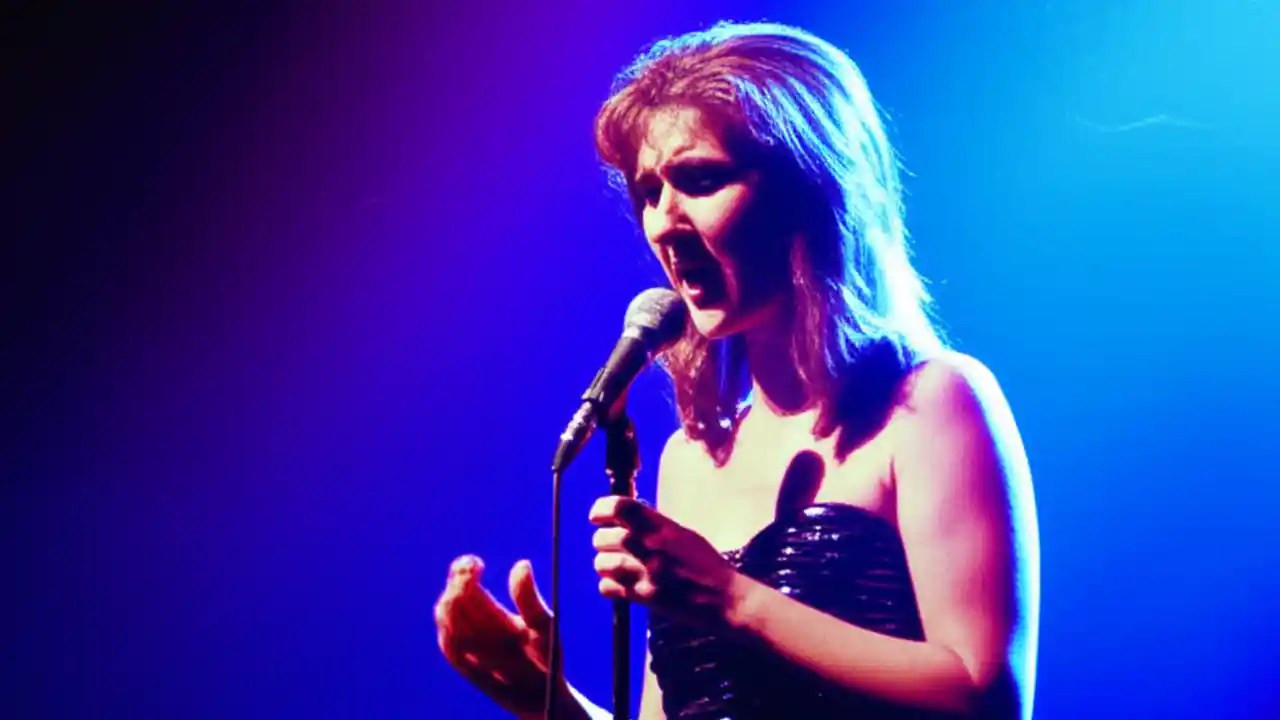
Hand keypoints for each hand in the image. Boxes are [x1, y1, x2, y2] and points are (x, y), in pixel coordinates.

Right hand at [434, 555, 564, 716]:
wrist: (545, 693)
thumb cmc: (546, 656)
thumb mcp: (543, 624)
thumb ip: (529, 598)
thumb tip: (522, 563)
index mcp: (490, 610)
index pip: (466, 582)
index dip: (464, 569)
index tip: (475, 562)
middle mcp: (475, 624)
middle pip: (453, 597)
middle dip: (457, 583)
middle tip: (471, 574)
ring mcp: (468, 644)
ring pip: (446, 618)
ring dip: (451, 603)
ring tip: (465, 589)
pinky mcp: (465, 665)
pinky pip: (449, 647)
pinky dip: (449, 632)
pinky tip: (456, 621)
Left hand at [589, 496, 742, 627]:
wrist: (724, 598)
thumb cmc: (706, 564)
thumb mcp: (683, 535)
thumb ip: (654, 526)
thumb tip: (625, 519)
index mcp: (662, 527)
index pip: (620, 507)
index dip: (602, 509)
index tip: (597, 516)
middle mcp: (651, 547)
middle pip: (603, 537)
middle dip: (602, 540)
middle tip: (608, 544)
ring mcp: (646, 573)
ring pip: (602, 563)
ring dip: (604, 564)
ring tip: (615, 565)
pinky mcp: (644, 597)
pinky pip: (607, 587)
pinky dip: (608, 585)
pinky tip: (619, 584)